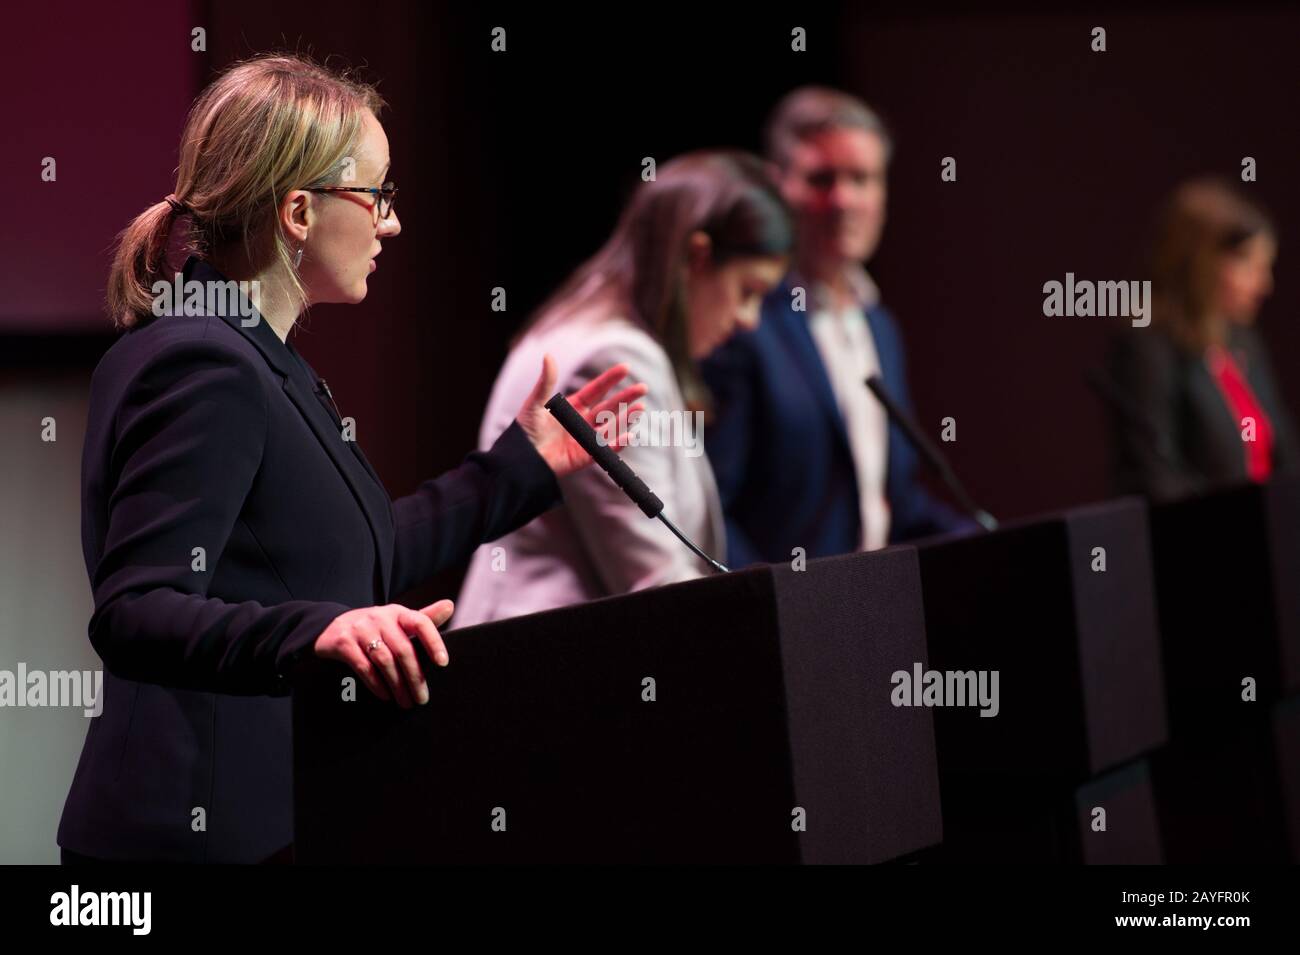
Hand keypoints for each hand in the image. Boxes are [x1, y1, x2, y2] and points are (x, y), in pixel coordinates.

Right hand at [313, 600, 454, 707]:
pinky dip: (376, 684)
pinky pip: (363, 667)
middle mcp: (380, 617)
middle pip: (403, 649)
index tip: (443, 663)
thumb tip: (450, 606)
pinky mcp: (343, 643)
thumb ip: (424, 617)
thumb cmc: (374, 627)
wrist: (330, 626)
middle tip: (422, 698)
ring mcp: (360, 629)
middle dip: (415, 677)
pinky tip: (385, 696)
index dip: (433, 642)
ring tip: (405, 702)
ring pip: (384, 661)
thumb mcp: (397, 620)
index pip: (421, 622)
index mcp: (398, 613)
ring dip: (397, 685)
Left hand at [515, 355, 647, 477]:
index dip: (610, 379)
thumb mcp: (535, 403)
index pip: (596, 390)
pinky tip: (630, 435)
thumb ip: (546, 382)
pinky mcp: (585, 457)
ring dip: (626, 418)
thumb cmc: (525, 430)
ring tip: (641, 408)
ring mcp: (585, 439)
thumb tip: (547, 355)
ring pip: (611, 427)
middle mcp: (582, 421)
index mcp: (572, 406)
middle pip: (609, 407)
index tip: (625, 368)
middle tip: (643, 387)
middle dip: (626, 398)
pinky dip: (617, 444)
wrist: (520, 459)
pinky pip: (604, 450)